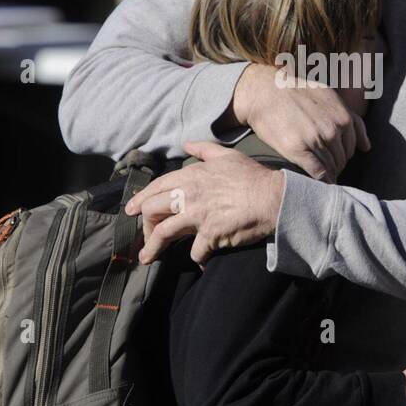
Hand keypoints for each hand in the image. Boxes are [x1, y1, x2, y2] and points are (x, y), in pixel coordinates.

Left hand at [125, 141, 284, 264]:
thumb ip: (203, 149)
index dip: (141, 199)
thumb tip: (186, 144)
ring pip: (164, 233)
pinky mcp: (209, 234)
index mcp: (191, 176)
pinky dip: (198, 258)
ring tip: (146, 258)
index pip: (156, 188)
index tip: (131, 210)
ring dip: (153, 248)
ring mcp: (198, 215)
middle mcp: (189, 194)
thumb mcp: (227, 156)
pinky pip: (196, 251)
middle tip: (145, 235)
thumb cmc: (252, 176)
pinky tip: (201, 261)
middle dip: (144, 225)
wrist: (273, 198)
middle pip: (152, 211)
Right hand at [232, 63, 369, 183]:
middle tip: (323, 168)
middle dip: (335, 166)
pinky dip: (319, 181)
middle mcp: (333, 129)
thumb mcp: (330, 97)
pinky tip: (314, 184)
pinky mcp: (298, 150)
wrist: (264, 91)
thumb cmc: (296, 93)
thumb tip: (367, 148)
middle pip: (342, 160)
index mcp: (343, 117)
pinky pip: (318, 173)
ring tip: (317, 175)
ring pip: (331, 168)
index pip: (351, 148)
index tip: (333, 159)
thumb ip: (352, 120)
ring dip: (326, 174)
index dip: (342, 156)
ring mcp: (316, 140)